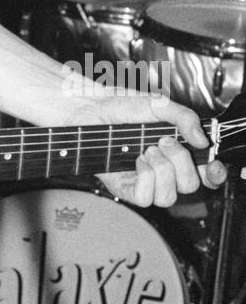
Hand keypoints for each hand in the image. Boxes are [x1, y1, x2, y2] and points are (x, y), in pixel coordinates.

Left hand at [72, 90, 226, 207]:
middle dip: (181, 162)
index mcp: (177, 150)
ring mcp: (146, 181)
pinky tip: (137, 160)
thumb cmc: (119, 107)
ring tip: (147, 149)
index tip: (211, 164)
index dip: (214, 173)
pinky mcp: (127, 188)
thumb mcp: (157, 105)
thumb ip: (184, 118)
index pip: (206, 172)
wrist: (90, 111)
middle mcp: (164, 169)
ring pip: (169, 197)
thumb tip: (202, 140)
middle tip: (164, 141)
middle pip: (191, 185)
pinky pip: (146, 198)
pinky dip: (145, 178)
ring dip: (162, 171)